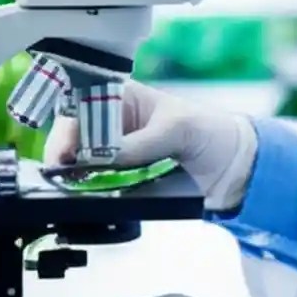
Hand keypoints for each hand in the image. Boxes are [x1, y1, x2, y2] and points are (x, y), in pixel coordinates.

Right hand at [44, 80, 257, 210]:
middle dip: (63, 153)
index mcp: (123, 98)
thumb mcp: (177, 129)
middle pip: (72, 137)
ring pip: (78, 164)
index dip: (66, 125)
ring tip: (70, 186)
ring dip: (71, 176)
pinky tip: (85, 198)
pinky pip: (96, 188)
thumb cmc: (211, 131)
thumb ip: (141, 142)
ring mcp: (115, 155)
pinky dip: (88, 194)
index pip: (79, 104)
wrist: (235, 167)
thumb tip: (102, 157)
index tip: (63, 148)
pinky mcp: (122, 181)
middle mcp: (113, 125)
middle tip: (61, 172)